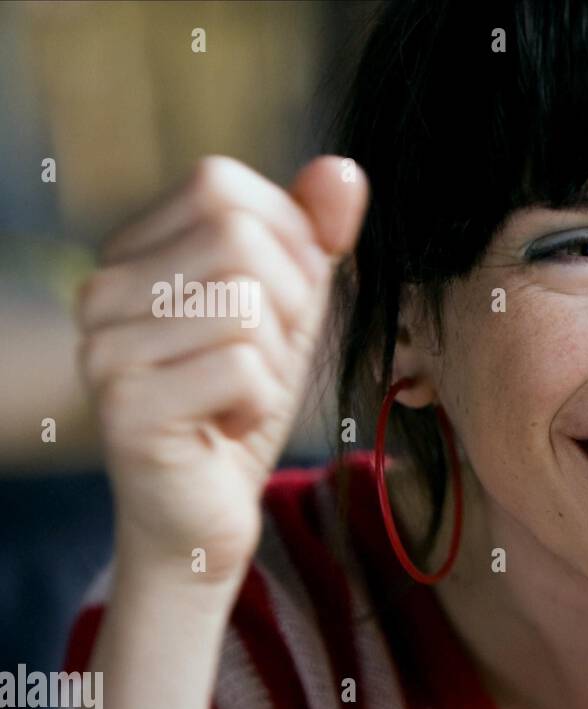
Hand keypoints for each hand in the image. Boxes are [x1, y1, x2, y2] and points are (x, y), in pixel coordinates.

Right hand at [76, 155, 368, 579]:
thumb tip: (342, 171)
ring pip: (245, 305)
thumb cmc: (241, 404)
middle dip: (285, 308)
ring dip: (273, 362)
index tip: (278, 308)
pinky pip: (241, 369)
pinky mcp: (126, 405)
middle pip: (238, 238)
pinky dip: (260, 404)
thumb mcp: (289, 310)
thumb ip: (313, 239)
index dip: (284, 244)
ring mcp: (104, 346)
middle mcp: (101, 288)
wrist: (204, 514)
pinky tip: (228, 428)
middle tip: (259, 362)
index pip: (224, 186)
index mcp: (131, 251)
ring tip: (239, 397)